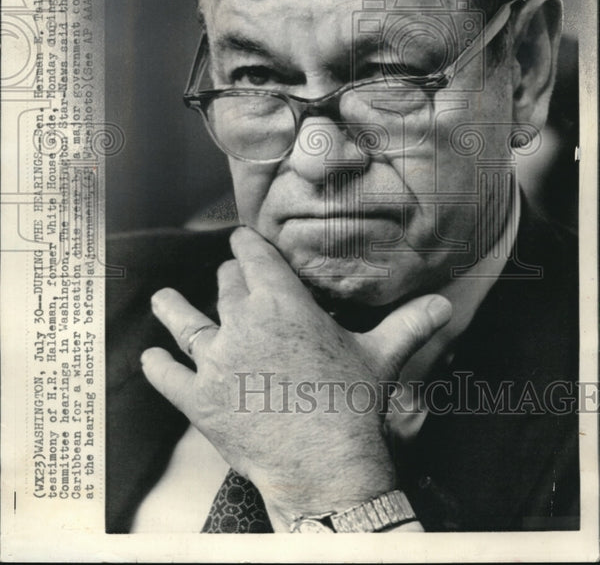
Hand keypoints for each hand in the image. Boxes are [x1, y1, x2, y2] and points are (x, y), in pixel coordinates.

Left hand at [141, 226, 450, 528]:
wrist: (325, 466)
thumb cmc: (354, 406)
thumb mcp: (381, 356)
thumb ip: (408, 323)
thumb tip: (444, 304)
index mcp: (282, 303)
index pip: (253, 257)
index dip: (245, 244)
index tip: (240, 239)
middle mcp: (242, 322)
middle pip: (225, 284)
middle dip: (228, 277)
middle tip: (230, 278)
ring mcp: (215, 361)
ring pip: (183, 321)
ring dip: (171, 308)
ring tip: (162, 299)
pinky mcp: (198, 399)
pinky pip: (166, 375)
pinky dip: (157, 366)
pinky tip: (152, 358)